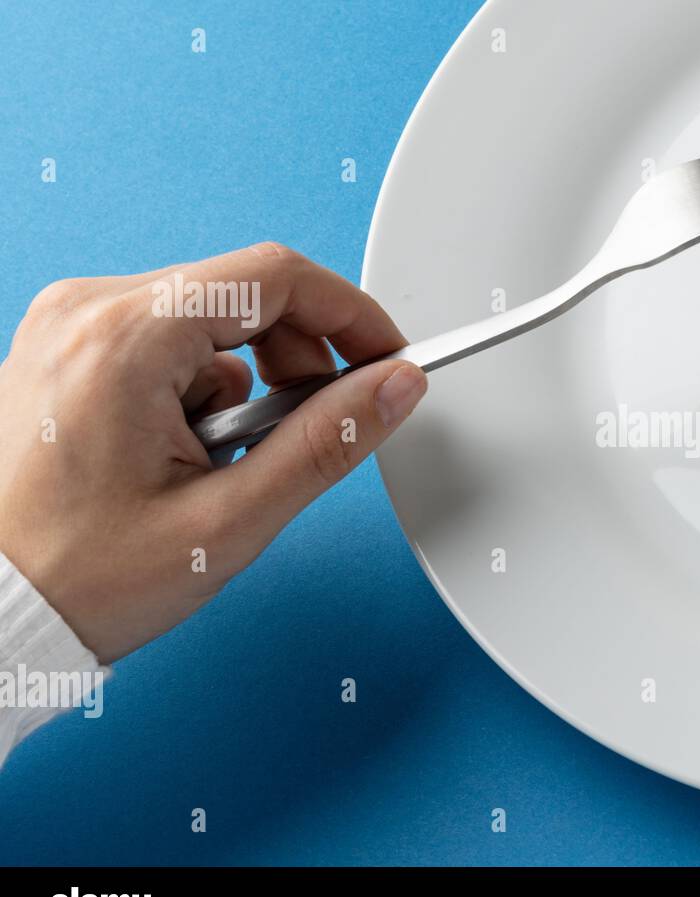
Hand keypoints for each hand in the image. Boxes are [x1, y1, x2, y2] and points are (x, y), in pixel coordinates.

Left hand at [0, 243, 426, 662]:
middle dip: (299, 358)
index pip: (276, 276)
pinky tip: (188, 452)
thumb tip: (393, 387)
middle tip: (308, 429)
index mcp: (124, 337)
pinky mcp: (67, 349)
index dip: (353, 315)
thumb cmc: (76, 577)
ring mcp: (71, 326)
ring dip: (250, 382)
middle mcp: (88, 311)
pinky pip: (168, 341)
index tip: (389, 358)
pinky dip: (202, 389)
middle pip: (245, 292)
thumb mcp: (227, 521)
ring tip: (225, 462)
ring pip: (211, 321)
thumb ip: (325, 443)